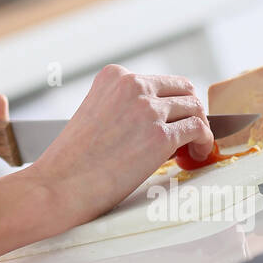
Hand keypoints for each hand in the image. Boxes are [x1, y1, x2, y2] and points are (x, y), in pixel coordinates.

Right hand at [28, 64, 214, 229]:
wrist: (58, 185)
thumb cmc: (73, 160)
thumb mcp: (95, 113)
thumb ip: (125, 107)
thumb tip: (164, 119)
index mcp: (114, 76)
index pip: (159, 82)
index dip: (170, 105)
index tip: (170, 124)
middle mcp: (132, 85)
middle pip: (184, 90)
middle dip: (189, 112)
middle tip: (187, 137)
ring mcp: (147, 109)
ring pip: (195, 109)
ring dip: (199, 130)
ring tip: (190, 151)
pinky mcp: (160, 136)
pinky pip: (199, 130)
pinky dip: (204, 143)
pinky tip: (194, 156)